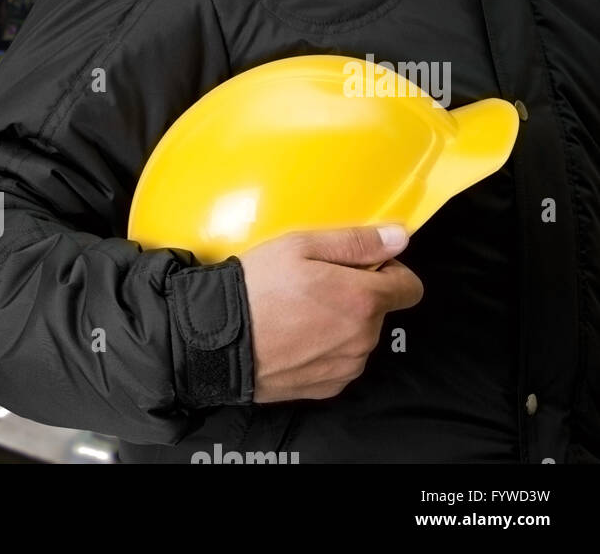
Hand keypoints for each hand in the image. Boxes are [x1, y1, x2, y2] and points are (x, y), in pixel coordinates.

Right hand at [238, 225, 423, 402]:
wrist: (215, 342)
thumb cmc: (254, 290)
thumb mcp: (300, 247)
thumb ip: (357, 242)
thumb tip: (399, 238)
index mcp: (363, 299)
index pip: (410, 287)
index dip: (387, 272)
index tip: (358, 268)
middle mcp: (363, 338)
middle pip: (379, 312)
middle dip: (355, 298)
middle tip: (312, 289)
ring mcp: (345, 367)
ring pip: (358, 339)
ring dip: (340, 327)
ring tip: (297, 316)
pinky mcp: (326, 388)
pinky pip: (339, 363)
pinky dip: (323, 352)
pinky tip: (293, 340)